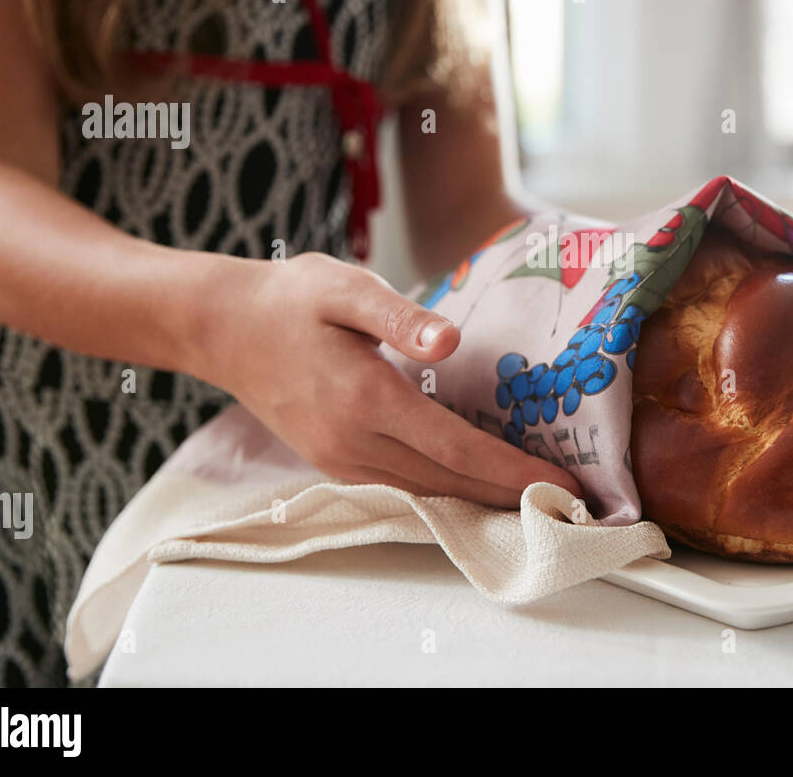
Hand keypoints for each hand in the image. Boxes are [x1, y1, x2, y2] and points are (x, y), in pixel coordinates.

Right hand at [202, 252, 581, 505]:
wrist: (223, 326)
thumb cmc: (290, 299)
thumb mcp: (346, 287)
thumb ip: (400, 319)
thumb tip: (450, 342)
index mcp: (366, 399)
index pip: (455, 449)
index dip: (512, 471)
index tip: (563, 485)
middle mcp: (352, 442)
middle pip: (447, 483)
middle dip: (509, 497)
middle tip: (569, 504)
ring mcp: (338, 459)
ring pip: (423, 495)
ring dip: (479, 502)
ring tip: (534, 501)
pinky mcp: (331, 462)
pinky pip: (398, 490)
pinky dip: (443, 494)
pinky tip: (473, 488)